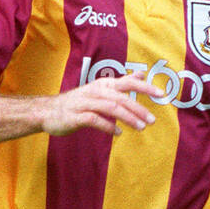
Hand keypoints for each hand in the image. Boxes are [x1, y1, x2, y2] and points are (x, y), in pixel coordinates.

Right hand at [41, 74, 162, 137]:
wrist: (48, 111)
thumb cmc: (78, 102)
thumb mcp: (101, 89)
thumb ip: (121, 84)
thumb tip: (141, 75)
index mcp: (103, 85)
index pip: (127, 83)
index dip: (144, 88)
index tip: (161, 94)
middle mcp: (95, 91)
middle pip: (121, 98)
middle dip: (138, 108)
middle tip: (152, 120)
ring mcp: (85, 103)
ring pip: (111, 108)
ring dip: (128, 118)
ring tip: (140, 127)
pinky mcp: (76, 116)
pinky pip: (95, 120)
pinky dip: (108, 126)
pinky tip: (118, 133)